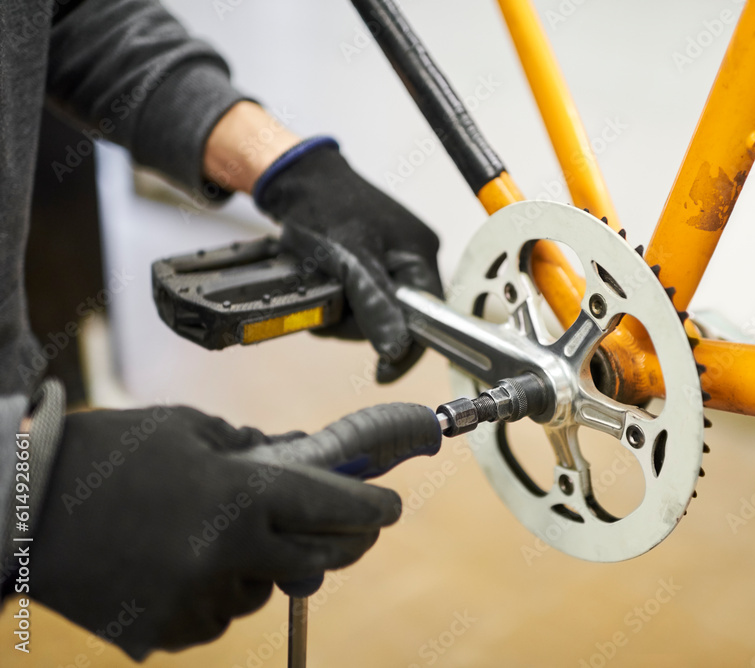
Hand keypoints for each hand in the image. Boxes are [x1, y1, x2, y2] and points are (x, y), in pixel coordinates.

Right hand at [31, 403, 438, 659]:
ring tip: (224, 531)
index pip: (339, 509)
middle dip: (347, 541)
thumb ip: (256, 447)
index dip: (374, 508)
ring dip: (268, 563)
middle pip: (324, 558)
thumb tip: (302, 455)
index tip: (390, 507)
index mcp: (244, 495)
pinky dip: (223, 589)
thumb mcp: (191, 430)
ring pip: (268, 587)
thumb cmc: (109, 455)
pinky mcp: (173, 631)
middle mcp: (233, 553)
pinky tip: (187, 560)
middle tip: (351, 527)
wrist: (25, 510)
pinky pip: (223, 613)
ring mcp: (203, 599)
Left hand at [254, 139, 442, 382]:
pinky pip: (367, 295)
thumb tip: (395, 350)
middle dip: (360, 321)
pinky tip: (326, 285)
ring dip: (347, 310)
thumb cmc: (324, 206)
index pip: (428, 318)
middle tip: (329, 310)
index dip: (405, 347)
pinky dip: (344, 298)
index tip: (382, 372)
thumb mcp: (350, 260)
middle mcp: (415, 257)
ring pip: (378, 310)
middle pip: (399, 317)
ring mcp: (396, 258)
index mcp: (421, 254)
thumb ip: (374, 306)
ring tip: (322, 290)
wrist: (297, 180)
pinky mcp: (375, 260)